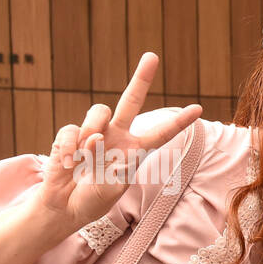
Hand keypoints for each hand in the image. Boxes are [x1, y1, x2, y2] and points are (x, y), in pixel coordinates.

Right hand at [38, 53, 201, 228]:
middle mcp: (117, 136)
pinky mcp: (71, 135)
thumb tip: (99, 139)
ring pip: (99, 111)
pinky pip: (72, 129)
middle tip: (152, 56)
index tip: (198, 108)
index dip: (178, 122)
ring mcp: (94, 133)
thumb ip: (110, 165)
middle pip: (131, 101)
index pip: (161, 133)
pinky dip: (69, 147)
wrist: (64, 207)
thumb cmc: (93, 201)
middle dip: (141, 78)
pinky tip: (68, 164)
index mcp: (135, 151)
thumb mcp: (111, 190)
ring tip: (85, 156)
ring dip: (92, 130)